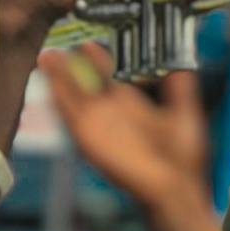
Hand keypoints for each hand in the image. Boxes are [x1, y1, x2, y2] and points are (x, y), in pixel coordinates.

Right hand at [39, 44, 218, 230]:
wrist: (171, 186)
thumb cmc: (181, 156)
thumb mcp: (184, 114)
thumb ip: (179, 89)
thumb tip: (179, 65)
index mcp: (130, 106)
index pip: (108, 78)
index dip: (98, 60)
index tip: (88, 44)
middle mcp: (109, 113)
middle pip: (83, 84)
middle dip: (69, 67)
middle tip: (56, 48)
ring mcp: (96, 125)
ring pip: (72, 96)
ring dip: (57, 77)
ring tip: (45, 57)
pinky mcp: (87, 138)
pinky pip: (69, 113)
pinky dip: (58, 96)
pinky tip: (49, 80)